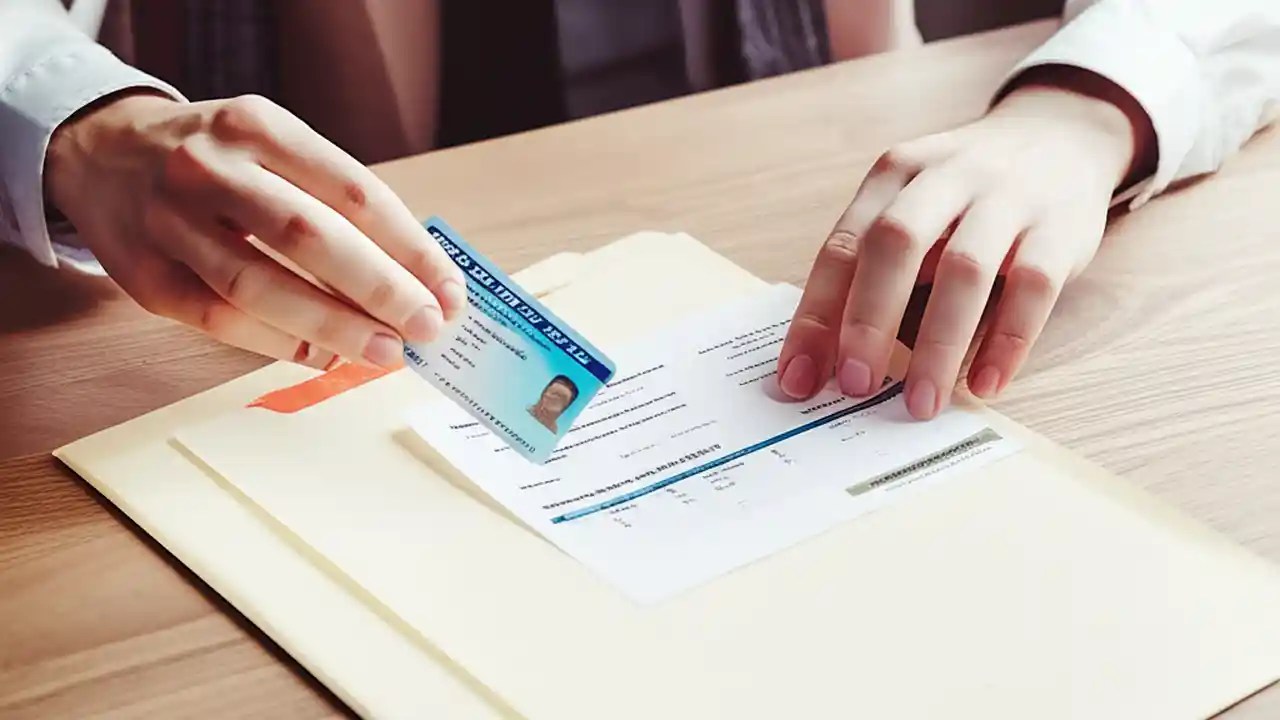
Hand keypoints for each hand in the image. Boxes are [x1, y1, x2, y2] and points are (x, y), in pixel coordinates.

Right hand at [45, 91, 465, 369]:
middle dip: (380, 289)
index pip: (355, 192)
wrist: (102, 151)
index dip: (411, 249)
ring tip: (385, 351)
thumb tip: (415, 280)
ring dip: (334, 327)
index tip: (449, 291)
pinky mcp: (143, 273)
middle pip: (310, 236)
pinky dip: (278, 343)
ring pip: (260, 285)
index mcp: (259, 127)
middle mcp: (210, 167)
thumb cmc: (217, 161)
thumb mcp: (273, 148)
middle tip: (426, 327)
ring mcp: (169, 221)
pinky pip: (220, 318)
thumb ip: (336, 203)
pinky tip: (321, 355)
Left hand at [776, 68, 1153, 418]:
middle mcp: (946, 177)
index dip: (816, 316)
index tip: (797, 378)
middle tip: (855, 385)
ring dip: (938, 343)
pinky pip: (1034, 287)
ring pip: (965, 270)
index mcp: (893, 175)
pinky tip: (985, 384)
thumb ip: (871, 267)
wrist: (1062, 137)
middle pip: (896, 244)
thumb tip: (823, 358)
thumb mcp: (912, 208)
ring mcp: (1007, 198)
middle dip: (869, 319)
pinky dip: (1008, 341)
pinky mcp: (1060, 227)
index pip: (843, 248)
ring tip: (921, 404)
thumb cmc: (965, 196)